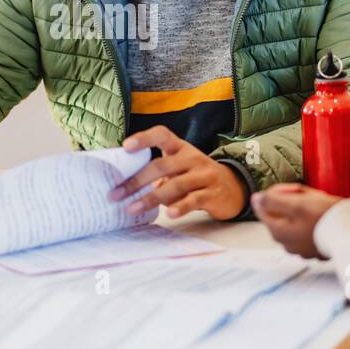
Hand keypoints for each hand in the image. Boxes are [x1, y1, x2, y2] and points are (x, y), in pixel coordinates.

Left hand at [107, 126, 248, 220]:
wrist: (233, 188)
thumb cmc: (196, 177)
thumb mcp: (179, 168)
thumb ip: (158, 173)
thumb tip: (126, 186)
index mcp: (180, 148)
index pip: (161, 135)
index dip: (144, 138)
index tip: (126, 147)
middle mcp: (192, 158)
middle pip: (161, 166)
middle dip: (136, 181)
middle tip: (116, 194)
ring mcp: (203, 175)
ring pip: (175, 185)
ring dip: (151, 198)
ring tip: (132, 208)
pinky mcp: (212, 193)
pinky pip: (194, 199)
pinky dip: (181, 207)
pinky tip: (169, 214)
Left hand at [250, 183, 340, 258]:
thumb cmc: (326, 218)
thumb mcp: (297, 204)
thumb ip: (272, 201)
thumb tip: (255, 198)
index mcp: (279, 233)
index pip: (264, 208)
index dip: (277, 193)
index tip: (294, 189)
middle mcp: (287, 244)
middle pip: (280, 214)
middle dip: (292, 201)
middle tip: (309, 193)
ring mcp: (302, 249)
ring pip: (295, 221)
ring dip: (304, 208)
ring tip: (320, 202)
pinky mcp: (316, 249)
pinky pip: (308, 229)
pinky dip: (314, 219)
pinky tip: (325, 214)